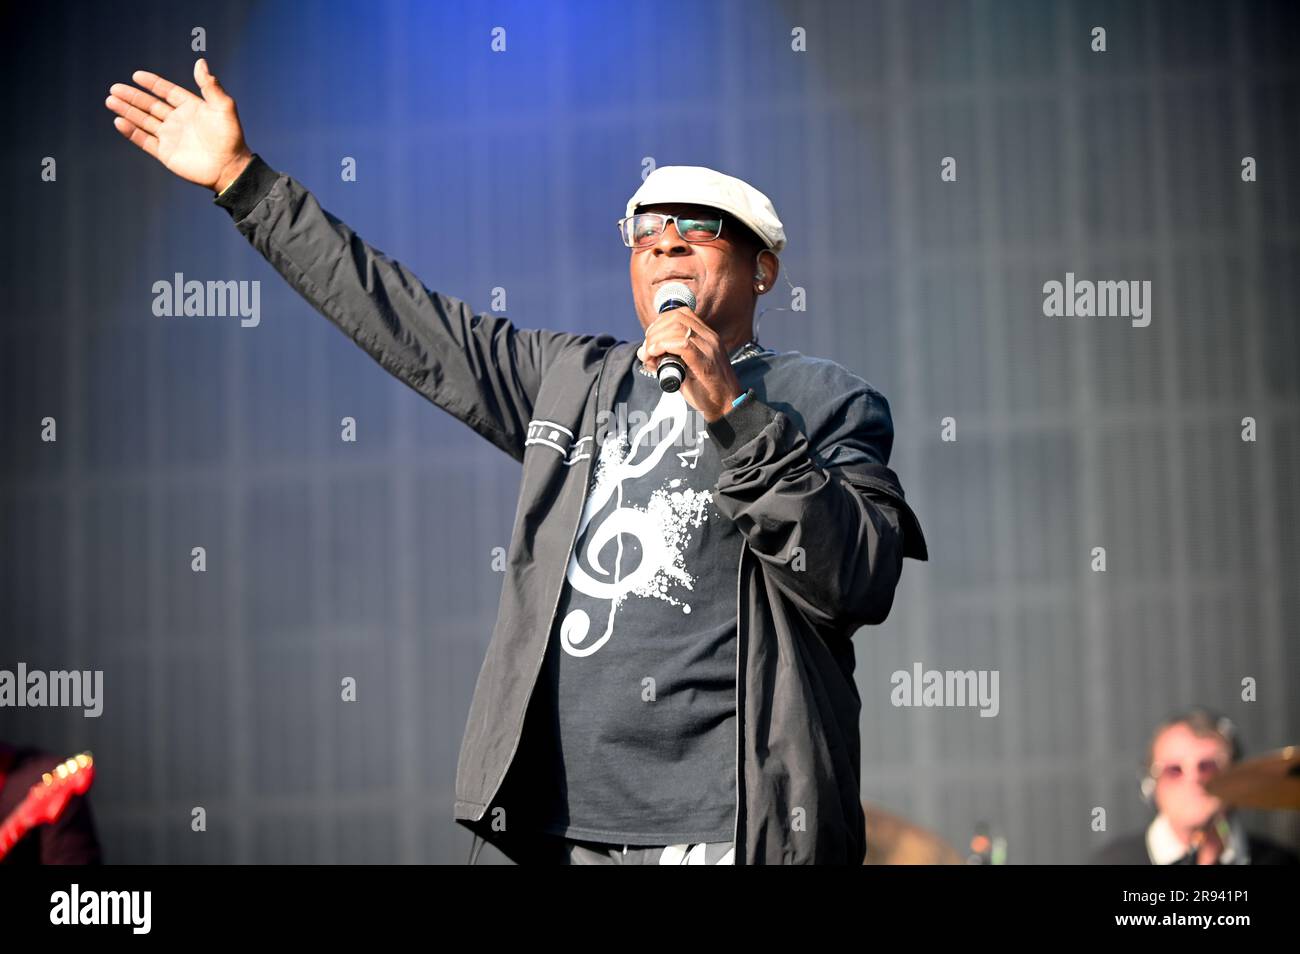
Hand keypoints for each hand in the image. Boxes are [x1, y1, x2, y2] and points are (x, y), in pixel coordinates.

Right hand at [105, 58, 251, 192]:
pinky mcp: (166, 153)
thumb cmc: (230, 137)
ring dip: (127, 111)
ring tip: (110, 101)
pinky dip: (131, 132)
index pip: (167, 92)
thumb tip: (200, 62)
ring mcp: (171, 137)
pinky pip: (145, 141)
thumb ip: (210, 85)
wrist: (230, 167)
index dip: (152, 83)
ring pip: (144, 121)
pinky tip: (119, 122)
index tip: (136, 75)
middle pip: (150, 105)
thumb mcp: (223, 107)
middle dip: (132, 97)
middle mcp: (178, 121)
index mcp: (191, 108)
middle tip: (114, 88)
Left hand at [637, 308, 744, 422]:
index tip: (651, 337)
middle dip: (655, 330)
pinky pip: (680, 344)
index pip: (682, 314)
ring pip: (676, 328)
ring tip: (648, 354)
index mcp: (707, 336)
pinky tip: (654, 355)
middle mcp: (709, 338)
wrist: (727, 406)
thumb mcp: (687, 368)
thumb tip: (646, 353)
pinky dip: (662, 346)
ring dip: (655, 339)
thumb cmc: (706, 391)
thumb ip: (669, 358)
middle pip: (676, 317)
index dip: (661, 321)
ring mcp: (709, 348)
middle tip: (647, 347)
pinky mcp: (705, 361)